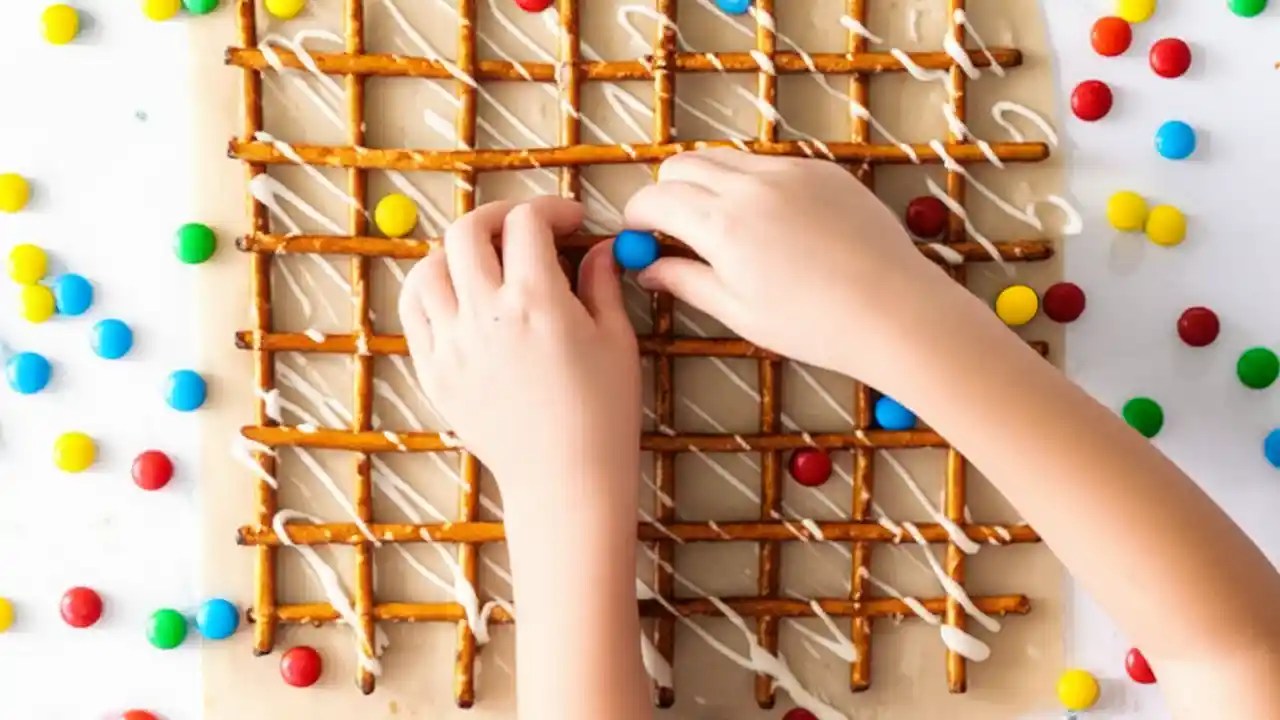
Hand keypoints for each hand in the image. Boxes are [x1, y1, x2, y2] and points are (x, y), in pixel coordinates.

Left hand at [398, 197, 641, 521]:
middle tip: (523, 228)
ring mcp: (452, 344)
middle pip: (468, 231)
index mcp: (537, 300)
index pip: (527, 223)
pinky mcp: (434, 372)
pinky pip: (414, 312)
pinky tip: (458, 295)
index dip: (551, 210)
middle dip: (498, 217)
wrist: (565, 480)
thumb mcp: (616, 340)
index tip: (569, 222)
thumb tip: (598, 247)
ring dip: (457, 251)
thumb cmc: (602, 414)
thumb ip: (601, 284)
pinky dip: (431, 290)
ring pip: (429, 267)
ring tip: (485, 261)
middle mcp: (485, 314)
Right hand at [624, 149, 975, 388]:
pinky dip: (752, 184)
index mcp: (722, 225)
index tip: (640, 235)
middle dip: (668, 193)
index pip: (655, 198)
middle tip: (676, 230)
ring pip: (725, 159)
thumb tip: (647, 269)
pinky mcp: (821, 170)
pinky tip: (772, 224)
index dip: (638, 216)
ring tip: (723, 228)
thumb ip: (685, 281)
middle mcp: (750, 186)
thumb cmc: (813, 324)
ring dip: (708, 184)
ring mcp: (789, 171)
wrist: (894, 310)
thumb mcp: (738, 311)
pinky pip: (768, 164)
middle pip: (683, 165)